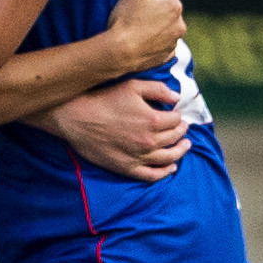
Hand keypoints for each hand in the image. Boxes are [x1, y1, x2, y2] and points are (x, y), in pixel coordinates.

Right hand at [49, 79, 189, 182]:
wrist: (77, 118)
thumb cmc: (103, 99)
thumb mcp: (132, 86)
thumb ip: (158, 90)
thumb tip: (177, 97)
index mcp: (153, 120)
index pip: (176, 119)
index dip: (178, 115)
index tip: (177, 113)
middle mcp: (149, 141)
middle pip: (174, 138)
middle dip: (182, 131)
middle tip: (184, 127)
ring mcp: (139, 157)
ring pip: (168, 158)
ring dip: (180, 151)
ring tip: (185, 146)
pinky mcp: (127, 168)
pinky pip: (152, 175)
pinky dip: (165, 172)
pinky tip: (171, 168)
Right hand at [96, 0, 184, 72]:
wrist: (118, 54)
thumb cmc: (125, 20)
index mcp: (173, 5)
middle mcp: (179, 24)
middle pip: (168, 5)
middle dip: (156, 2)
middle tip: (137, 4)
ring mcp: (173, 41)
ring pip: (166, 24)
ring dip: (157, 20)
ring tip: (138, 22)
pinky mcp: (166, 55)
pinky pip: (163, 41)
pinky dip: (155, 38)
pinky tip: (141, 37)